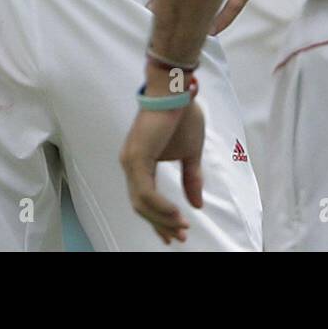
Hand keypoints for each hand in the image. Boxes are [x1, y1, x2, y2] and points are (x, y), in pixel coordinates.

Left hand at [120, 100, 206, 244]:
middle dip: (161, 224)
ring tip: (182, 226)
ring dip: (162, 218)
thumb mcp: (191, 153)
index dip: (160, 219)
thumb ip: (191, 178)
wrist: (177, 90)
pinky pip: (145, 192)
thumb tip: (197, 205)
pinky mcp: (136, 157)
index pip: (146, 199)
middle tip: (180, 238)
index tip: (176, 234)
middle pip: (141, 205)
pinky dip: (160, 205)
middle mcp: (130, 164)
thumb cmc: (182, 115)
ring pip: (142, 202)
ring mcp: (130, 161)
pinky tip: (176, 213)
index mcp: (140, 162)